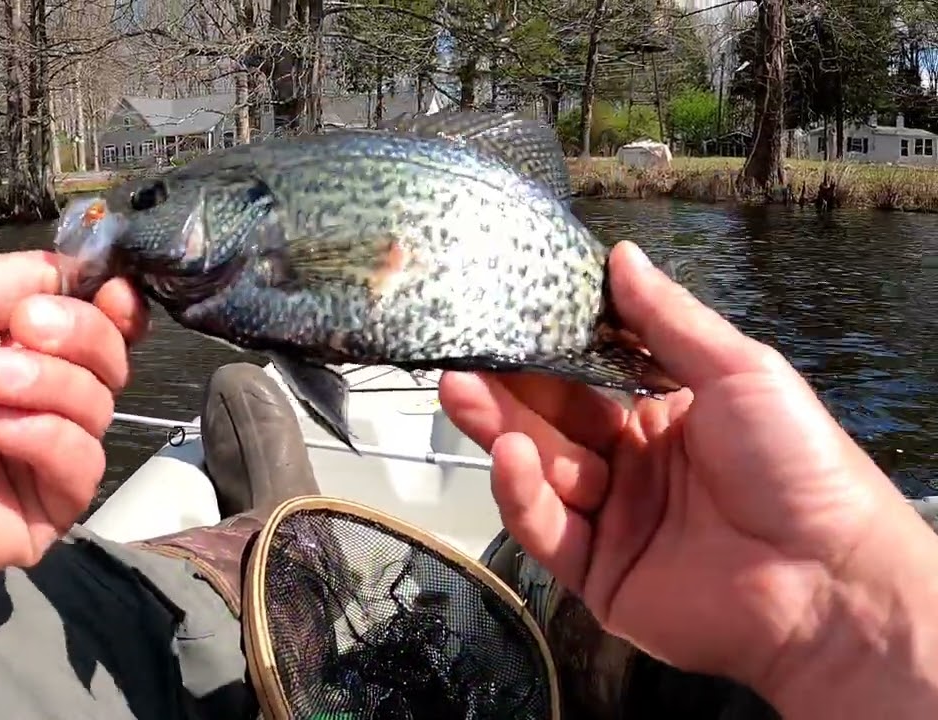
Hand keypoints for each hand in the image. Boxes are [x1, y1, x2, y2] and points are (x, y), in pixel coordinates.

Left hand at [0, 251, 147, 580]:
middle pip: (112, 358)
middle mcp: (42, 396)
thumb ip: (29, 275)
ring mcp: (46, 454)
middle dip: (78, 335)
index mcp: (23, 345)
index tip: (114, 296)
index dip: (118, 308)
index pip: (102, 325)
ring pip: (101, 407)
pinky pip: (83, 462)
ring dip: (46, 385)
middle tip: (20, 334)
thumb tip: (88, 272)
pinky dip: (43, 437)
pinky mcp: (48, 506)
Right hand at [439, 241, 929, 696]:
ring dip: (501, 430)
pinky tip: (511, 456)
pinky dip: (523, 495)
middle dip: (505, 388)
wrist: (829, 580)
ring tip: (460, 391)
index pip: (587, 377)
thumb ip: (669, 319)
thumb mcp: (739, 370)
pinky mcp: (597, 573)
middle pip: (553, 421)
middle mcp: (632, 465)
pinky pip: (548, 530)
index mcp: (664, 415)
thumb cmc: (796, 462)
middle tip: (458, 354)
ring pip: (542, 470)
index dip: (546, 348)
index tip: (503, 314)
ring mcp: (613, 520)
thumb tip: (620, 255)